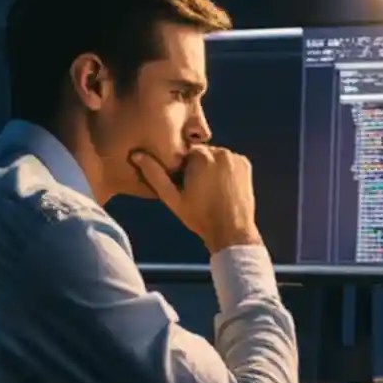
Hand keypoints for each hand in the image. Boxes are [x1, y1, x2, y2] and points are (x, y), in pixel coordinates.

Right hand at [131, 146, 261, 254]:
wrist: (232, 231)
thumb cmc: (199, 217)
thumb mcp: (172, 198)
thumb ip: (154, 174)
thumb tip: (137, 155)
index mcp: (200, 156)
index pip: (182, 153)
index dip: (180, 169)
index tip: (183, 185)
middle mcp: (220, 152)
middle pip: (200, 153)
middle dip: (196, 166)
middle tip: (197, 190)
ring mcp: (235, 157)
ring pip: (215, 156)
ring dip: (210, 167)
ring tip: (209, 190)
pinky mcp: (245, 164)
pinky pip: (229, 161)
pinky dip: (224, 169)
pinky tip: (221, 187)